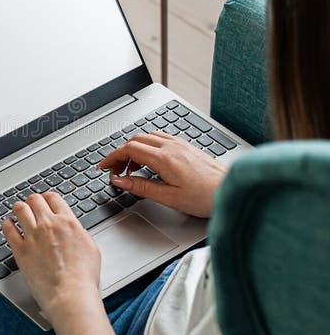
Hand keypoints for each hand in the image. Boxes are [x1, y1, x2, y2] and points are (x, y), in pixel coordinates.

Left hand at [2, 192, 100, 322]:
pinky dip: (7, 224)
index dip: (48, 197)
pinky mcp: (20, 250)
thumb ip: (79, 233)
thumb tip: (73, 229)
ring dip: (18, 207)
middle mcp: (49, 225)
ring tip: (17, 209)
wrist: (70, 295)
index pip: (53, 198)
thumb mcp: (91, 248)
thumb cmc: (83, 277)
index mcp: (68, 222)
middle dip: (32, 200)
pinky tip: (7, 223)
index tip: (45, 200)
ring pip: (20, 210)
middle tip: (31, 204)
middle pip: (35, 200)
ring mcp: (33, 236)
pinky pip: (8, 230)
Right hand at [99, 131, 226, 217]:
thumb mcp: (169, 197)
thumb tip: (120, 181)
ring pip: (148, 137)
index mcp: (164, 158)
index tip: (104, 167)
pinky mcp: (187, 147)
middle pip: (136, 140)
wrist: (230, 191)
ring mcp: (180, 144)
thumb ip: (141, 187)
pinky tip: (150, 162)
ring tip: (131, 169)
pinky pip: (160, 139)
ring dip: (134, 149)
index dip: (112, 157)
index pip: (129, 149)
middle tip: (115, 170)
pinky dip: (148, 147)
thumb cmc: (205, 197)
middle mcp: (171, 147)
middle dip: (121, 153)